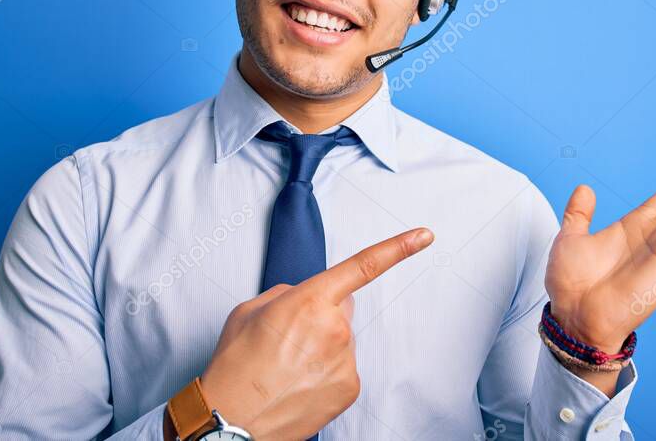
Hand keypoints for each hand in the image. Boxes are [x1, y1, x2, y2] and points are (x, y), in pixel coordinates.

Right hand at [199, 227, 433, 439]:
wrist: (232, 419)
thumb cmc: (235, 366)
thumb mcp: (250, 310)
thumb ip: (287, 294)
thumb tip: (303, 298)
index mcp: (310, 300)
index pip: (363, 266)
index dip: (399, 248)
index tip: (424, 236)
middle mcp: (335, 328)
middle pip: (343, 307)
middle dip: (323, 313)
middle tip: (290, 337)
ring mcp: (346, 360)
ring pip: (341, 340)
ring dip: (321, 347)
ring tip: (287, 366)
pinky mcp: (350, 387)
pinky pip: (344, 367)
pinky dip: (325, 372)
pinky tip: (299, 382)